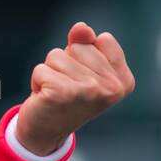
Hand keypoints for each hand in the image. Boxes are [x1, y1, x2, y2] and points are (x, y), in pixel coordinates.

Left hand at [15, 22, 134, 155]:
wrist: (47, 132)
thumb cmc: (67, 95)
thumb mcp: (82, 67)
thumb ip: (85, 43)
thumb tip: (81, 27)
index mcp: (123, 81)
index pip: (103, 39)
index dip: (86, 54)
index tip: (85, 78)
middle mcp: (111, 88)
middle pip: (78, 46)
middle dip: (66, 62)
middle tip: (68, 87)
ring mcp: (88, 91)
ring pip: (57, 56)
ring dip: (51, 72)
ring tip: (56, 92)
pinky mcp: (62, 93)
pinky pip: (41, 68)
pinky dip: (37, 80)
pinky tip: (45, 98)